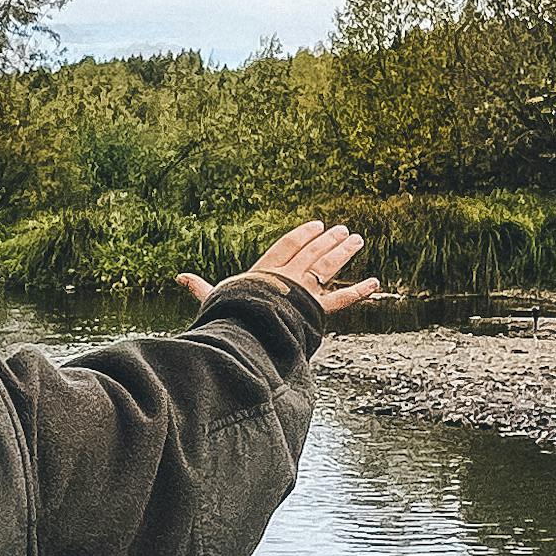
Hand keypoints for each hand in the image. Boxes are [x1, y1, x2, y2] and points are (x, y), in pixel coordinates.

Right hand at [178, 219, 379, 317]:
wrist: (249, 330)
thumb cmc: (230, 315)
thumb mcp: (216, 298)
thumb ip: (202, 288)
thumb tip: (179, 277)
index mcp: (266, 271)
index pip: (286, 246)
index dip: (301, 235)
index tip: (315, 226)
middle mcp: (288, 277)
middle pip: (311, 253)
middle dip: (327, 240)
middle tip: (341, 229)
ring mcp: (304, 291)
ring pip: (328, 267)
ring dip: (342, 252)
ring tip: (356, 239)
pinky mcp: (317, 309)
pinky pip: (342, 299)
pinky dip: (360, 291)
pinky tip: (376, 283)